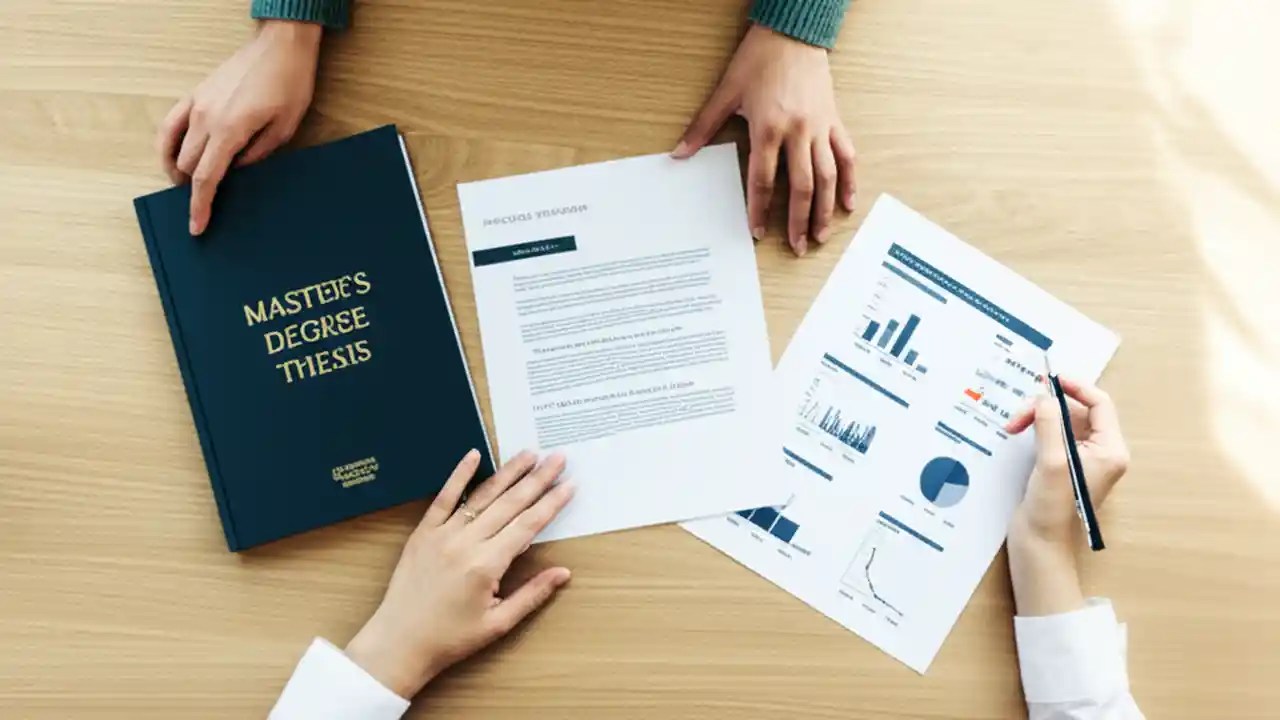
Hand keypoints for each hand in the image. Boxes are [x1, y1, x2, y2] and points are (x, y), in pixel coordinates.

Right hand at [156, 20, 321, 235]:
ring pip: (171, 146)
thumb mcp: (284, 128)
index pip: (207, 177)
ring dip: (175, 169)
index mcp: (230, 129)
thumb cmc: (289, 85)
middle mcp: (206, 117)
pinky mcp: (195, 93)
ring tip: (185, 185)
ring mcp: (196, 103)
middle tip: (202, 205)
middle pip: (186, 165)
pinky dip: (167, 143)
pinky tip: (174, 156)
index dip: (200, 206)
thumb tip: (237, 172)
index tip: (197, 226)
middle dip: (190, 190)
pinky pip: (170, 123)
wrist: (280, 48)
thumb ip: (257, 155)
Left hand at [344, 450, 574, 697]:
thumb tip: (563, 573)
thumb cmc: (450, 638)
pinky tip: (473, 455)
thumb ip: (532, 594)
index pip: (528, 525)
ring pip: (482, 496)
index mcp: (487, 565)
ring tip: (529, 454)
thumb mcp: (498, 624)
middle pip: (510, 503)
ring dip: (508, 472)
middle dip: (538, 479)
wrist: (399, 642)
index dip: (552, 503)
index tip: (569, 486)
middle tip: (558, 458)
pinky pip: (443, 498)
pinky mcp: (423, 533)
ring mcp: (442, 534)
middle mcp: (466, 543)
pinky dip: (459, 475)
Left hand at [674, 24, 856, 255]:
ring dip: (824, 209)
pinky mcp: (834, 121)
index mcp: (768, 128)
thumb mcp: (726, 92)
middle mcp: (798, 132)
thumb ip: (703, 127)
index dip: (759, 209)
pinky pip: (846, 156)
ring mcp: (820, 128)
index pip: (763, 181)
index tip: (757, 231)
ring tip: (820, 235)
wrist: (792, 33)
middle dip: (797, 220)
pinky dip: (849, 181)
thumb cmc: (758, 60)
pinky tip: (847, 204)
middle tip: (796, 246)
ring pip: (828, 177)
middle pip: (801, 187)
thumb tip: (678, 154)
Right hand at [1005, 376, 1130, 545]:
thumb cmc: (1053, 507)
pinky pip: (1052, 435)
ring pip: (1061, 422)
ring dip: (1037, 417)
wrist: (1040, 542)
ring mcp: (1081, 459)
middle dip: (1047, 406)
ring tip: (1013, 425)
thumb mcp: (1052, 461)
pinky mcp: (1063, 465)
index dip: (1077, 388)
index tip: (1051, 379)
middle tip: (1019, 413)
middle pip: (1077, 412)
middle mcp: (1100, 452)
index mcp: (1110, 450)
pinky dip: (1036, 429)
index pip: (1100, 405)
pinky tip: (1018, 431)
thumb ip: (1049, 424)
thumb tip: (1044, 396)